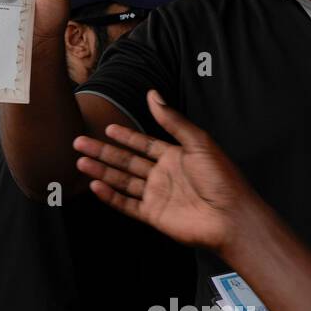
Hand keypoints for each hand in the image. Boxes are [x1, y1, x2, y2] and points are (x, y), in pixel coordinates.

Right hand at [72, 90, 260, 255]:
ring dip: (101, 171)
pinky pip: (126, 204)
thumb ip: (172, 120)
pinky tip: (95, 185)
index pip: (143, 143)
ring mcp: (157, 195)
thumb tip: (152, 94)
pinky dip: (110, 196)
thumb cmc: (222, 179)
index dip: (125, 136)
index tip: (107, 128)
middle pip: (126, 161)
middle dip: (103, 151)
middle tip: (79, 142)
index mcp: (175, 156)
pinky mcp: (153, 215)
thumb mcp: (198, 142)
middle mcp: (163, 175)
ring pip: (122, 181)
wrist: (232, 217)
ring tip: (80, 161)